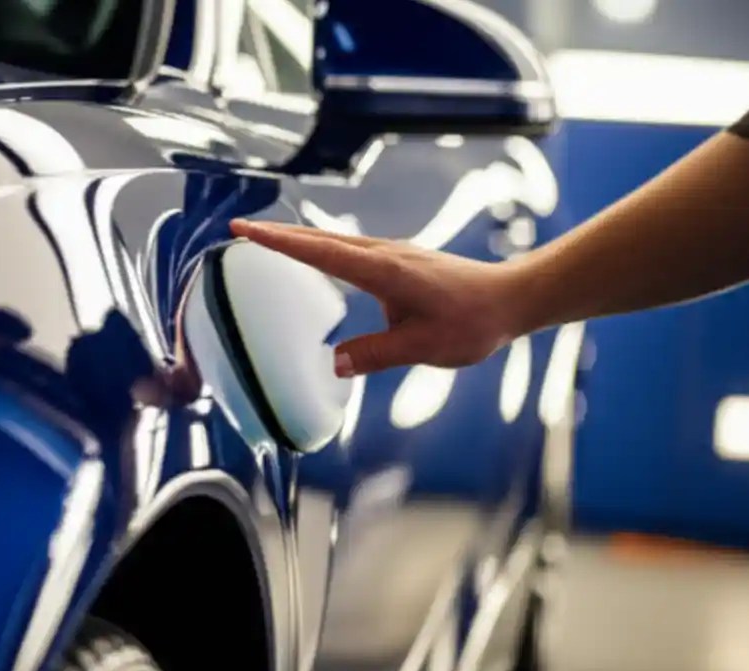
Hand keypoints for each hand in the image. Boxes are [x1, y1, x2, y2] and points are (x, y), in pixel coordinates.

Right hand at [229, 220, 524, 376]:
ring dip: (297, 238)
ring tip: (263, 240)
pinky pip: (348, 249)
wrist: (510, 298)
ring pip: (333, 241)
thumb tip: (332, 363)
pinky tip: (314, 256)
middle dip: (277, 234)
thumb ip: (376, 354)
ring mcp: (391, 253)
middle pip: (319, 239)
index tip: (244, 231)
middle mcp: (383, 254)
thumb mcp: (423, 347)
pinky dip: (320, 248)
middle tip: (238, 229)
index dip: (278, 242)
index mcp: (383, 270)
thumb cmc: (471, 322)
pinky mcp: (398, 260)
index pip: (319, 252)